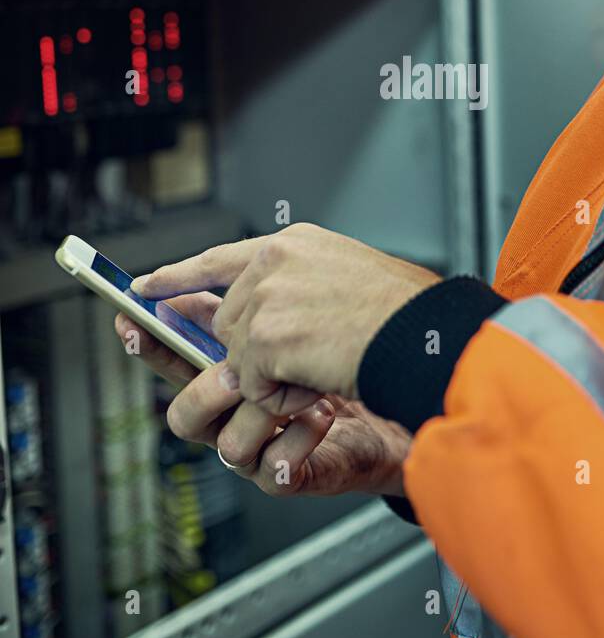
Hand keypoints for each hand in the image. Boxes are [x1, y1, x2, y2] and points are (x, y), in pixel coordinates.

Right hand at [113, 298, 412, 497]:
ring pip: (223, 444)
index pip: (175, 356)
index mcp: (231, 366)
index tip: (128, 318)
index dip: (148, 340)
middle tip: (238, 368)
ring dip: (259, 414)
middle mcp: (237, 412)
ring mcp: (261, 445)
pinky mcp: (290, 473)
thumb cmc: (354, 352)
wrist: (406, 392)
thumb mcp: (302, 309)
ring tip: (299, 392)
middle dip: (209, 388)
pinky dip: (297, 438)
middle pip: (185, 410)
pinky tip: (325, 414)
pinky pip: (272, 466)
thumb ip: (254, 297)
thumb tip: (205, 271)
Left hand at [131, 223, 442, 416]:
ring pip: (238, 354)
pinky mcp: (266, 337)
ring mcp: (266, 297)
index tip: (144, 288)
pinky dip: (284, 395)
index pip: (218, 257)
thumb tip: (262, 308)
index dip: (178, 276)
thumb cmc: (407, 314)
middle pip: (228, 319)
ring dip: (275, 375)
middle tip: (308, 356)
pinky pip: (253, 383)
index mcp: (294, 242)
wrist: (424, 334)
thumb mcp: (347, 274)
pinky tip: (320, 380)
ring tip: (324, 364)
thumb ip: (301, 282)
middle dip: (255, 349)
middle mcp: (273, 260)